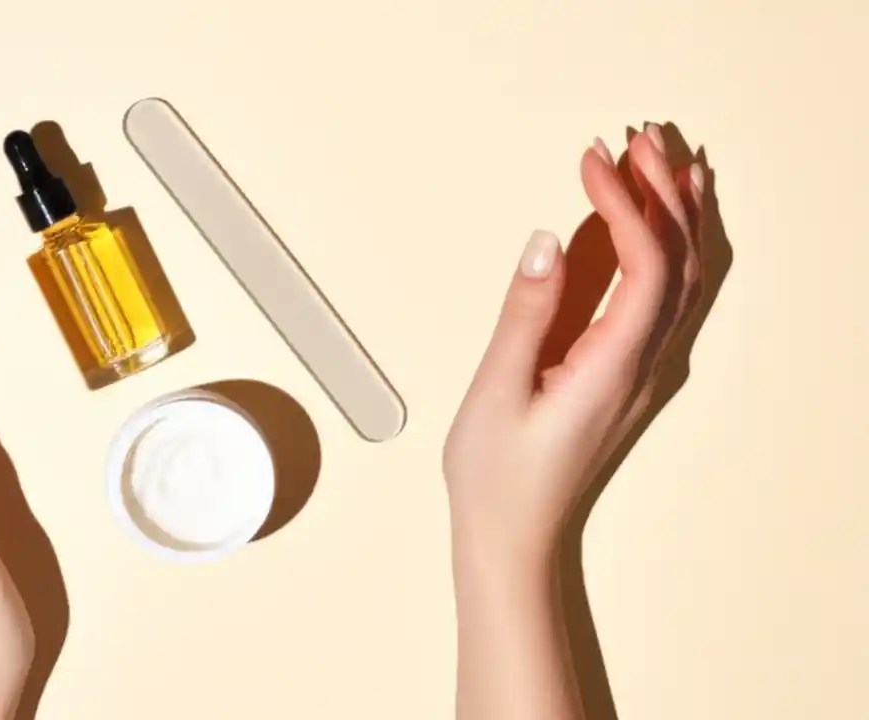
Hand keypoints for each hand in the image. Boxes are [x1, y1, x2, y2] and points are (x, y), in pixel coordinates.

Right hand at [444, 125, 704, 557]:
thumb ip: (524, 313)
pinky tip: (652, 224)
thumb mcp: (496, 393)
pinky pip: (668, 299)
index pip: (648, 264)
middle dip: (666, 191)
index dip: (627, 202)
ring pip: (687, 278)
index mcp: (615, 367)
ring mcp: (645, 371)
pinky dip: (670, 250)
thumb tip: (544, 239)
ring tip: (659, 161)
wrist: (516, 539)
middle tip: (639, 137)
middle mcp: (646, 365)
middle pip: (685, 261)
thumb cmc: (499, 478)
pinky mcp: (630, 373)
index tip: (593, 157)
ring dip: (678, 215)